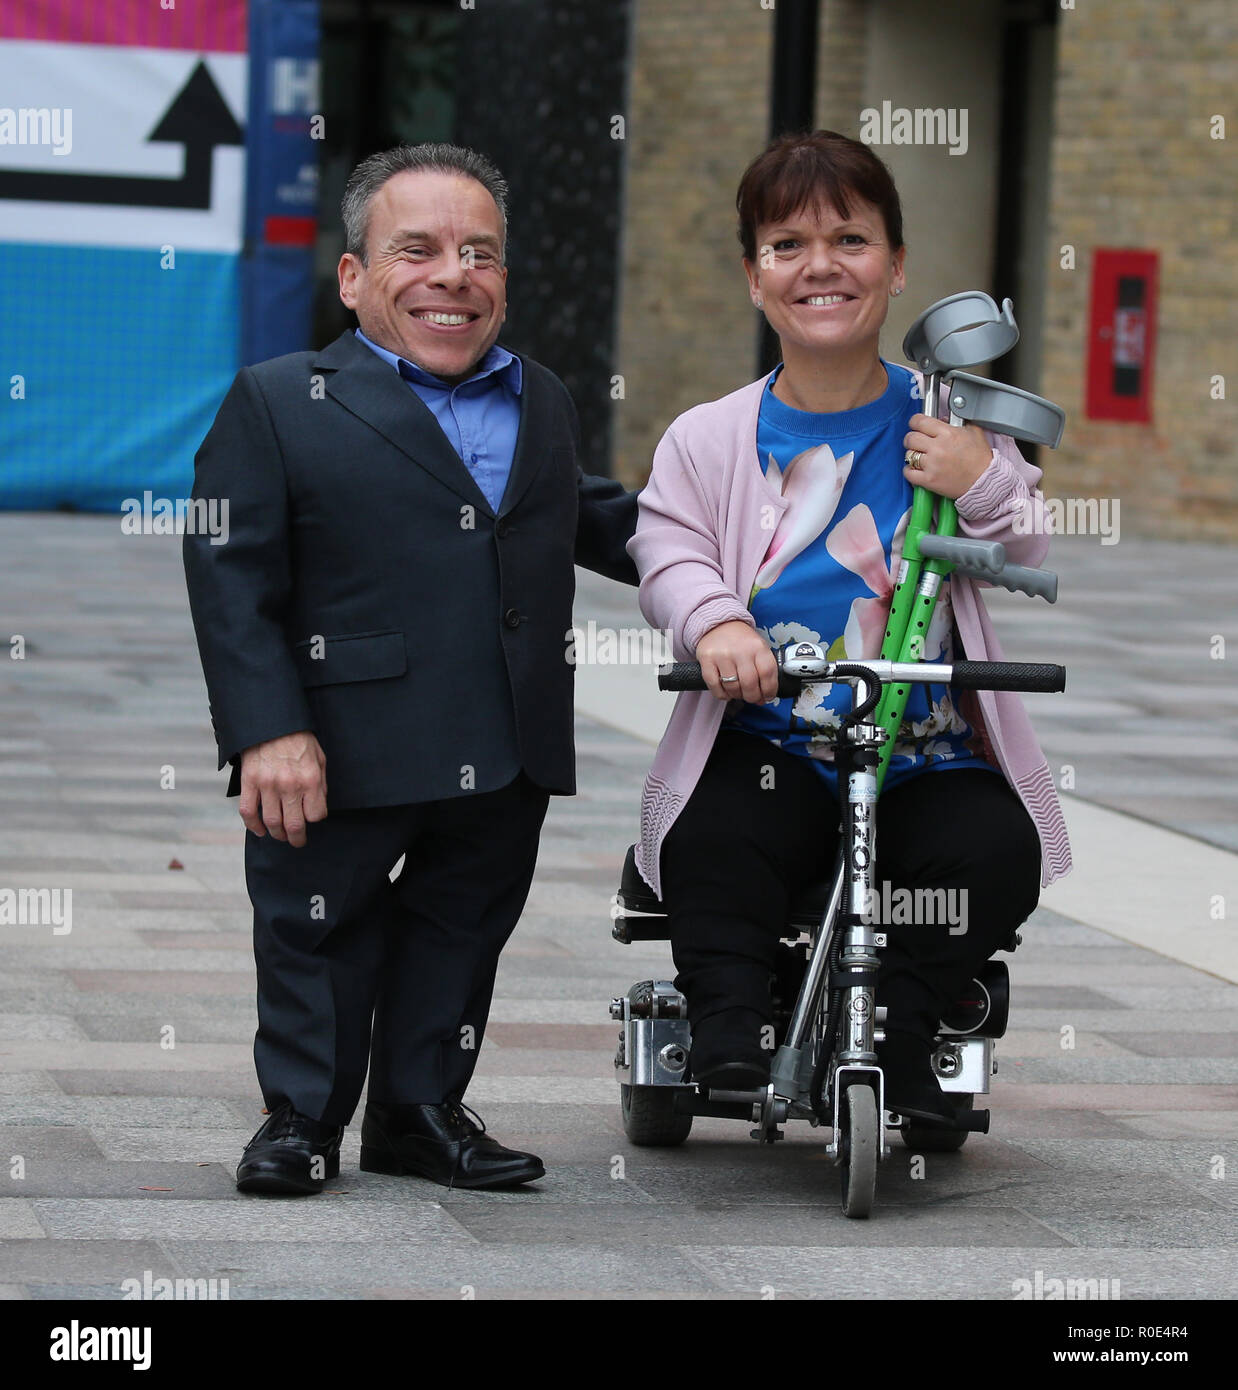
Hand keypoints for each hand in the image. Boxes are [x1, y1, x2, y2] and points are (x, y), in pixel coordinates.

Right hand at [238, 731, 327, 847]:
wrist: (272, 722)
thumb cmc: (299, 740)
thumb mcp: (319, 759)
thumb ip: (320, 784)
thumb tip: (318, 805)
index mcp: (310, 779)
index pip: (316, 815)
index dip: (314, 819)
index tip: (311, 818)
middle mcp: (289, 785)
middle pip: (293, 825)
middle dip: (296, 838)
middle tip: (297, 841)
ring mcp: (267, 784)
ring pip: (271, 822)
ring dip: (277, 834)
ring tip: (280, 835)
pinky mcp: (249, 782)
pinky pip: (248, 811)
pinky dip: (253, 826)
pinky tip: (260, 830)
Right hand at [695, 620, 778, 702]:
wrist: (719, 624)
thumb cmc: (741, 640)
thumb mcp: (759, 648)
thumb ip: (765, 669)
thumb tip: (766, 696)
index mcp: (758, 647)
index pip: (768, 674)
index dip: (769, 690)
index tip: (768, 696)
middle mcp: (741, 650)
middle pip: (750, 684)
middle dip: (753, 697)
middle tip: (753, 698)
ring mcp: (722, 655)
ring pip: (732, 687)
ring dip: (737, 696)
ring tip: (739, 693)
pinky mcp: (707, 660)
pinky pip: (715, 686)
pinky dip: (722, 694)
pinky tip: (726, 691)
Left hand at [902, 414, 992, 498]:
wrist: (985, 481)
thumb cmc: (980, 459)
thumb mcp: (974, 432)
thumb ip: (957, 422)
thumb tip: (941, 419)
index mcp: (947, 433)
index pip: (919, 421)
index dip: (915, 422)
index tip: (917, 426)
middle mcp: (937, 448)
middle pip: (910, 438)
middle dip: (912, 439)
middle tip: (918, 442)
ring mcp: (932, 465)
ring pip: (908, 455)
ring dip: (912, 455)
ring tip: (921, 457)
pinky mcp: (929, 480)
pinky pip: (908, 473)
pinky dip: (910, 471)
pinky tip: (917, 469)